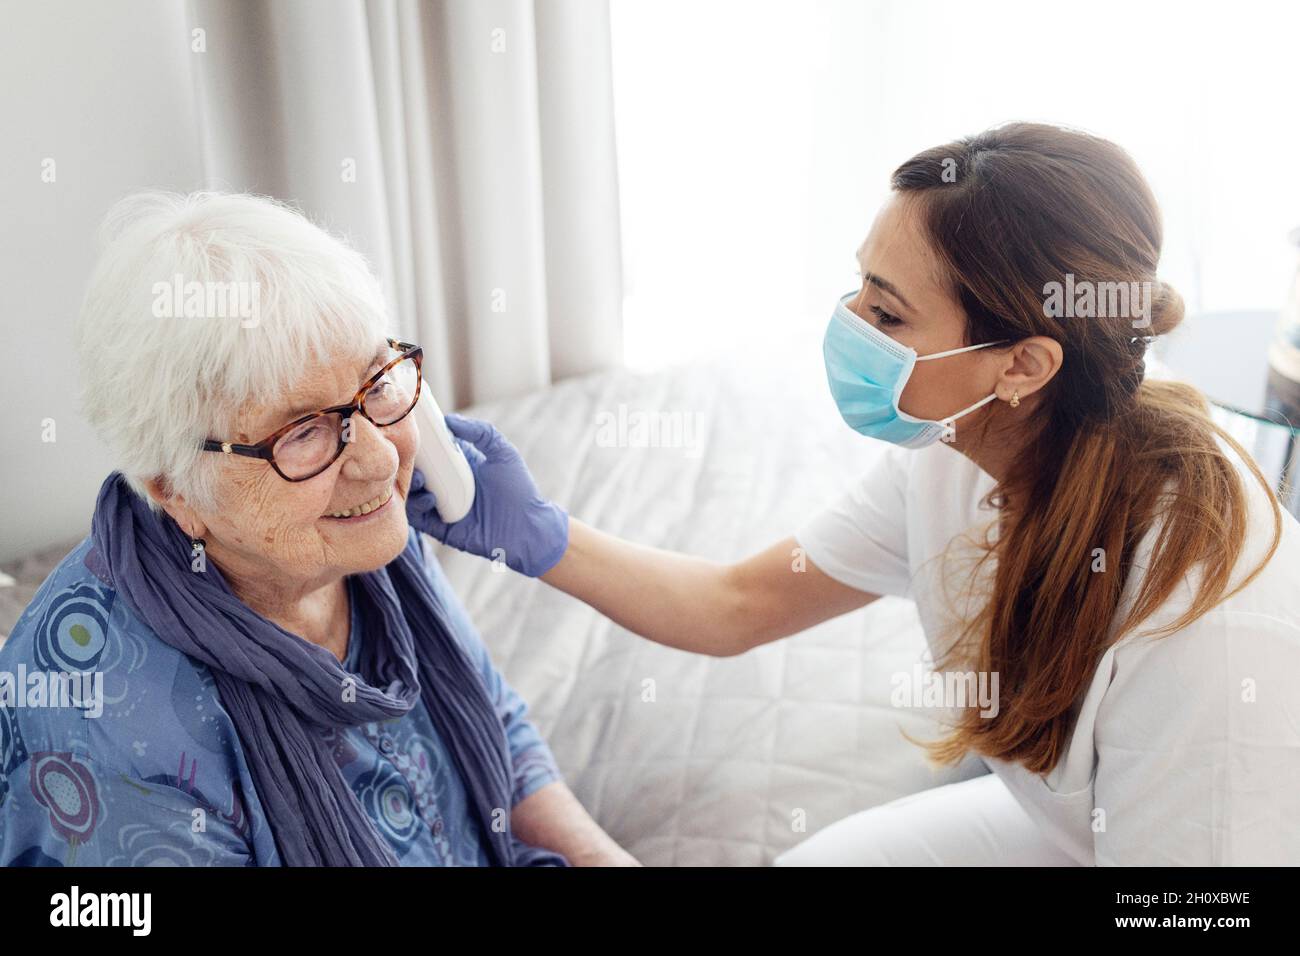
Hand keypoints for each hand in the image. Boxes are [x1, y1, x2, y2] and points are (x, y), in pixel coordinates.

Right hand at [406, 413, 568, 576]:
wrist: (529, 529)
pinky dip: (416, 507)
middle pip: (417, 471)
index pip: (432, 451)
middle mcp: (448, 485)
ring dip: (411, 485)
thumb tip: (450, 419)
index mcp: (460, 466)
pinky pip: (418, 518)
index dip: (420, 443)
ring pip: (413, 493)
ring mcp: (442, 506)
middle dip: (410, 464)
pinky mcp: (440, 528)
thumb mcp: (503, 453)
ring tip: (421, 480)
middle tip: (410, 458)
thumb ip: (481, 432)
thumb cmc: (520, 490)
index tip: (410, 433)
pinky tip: (429, 499)